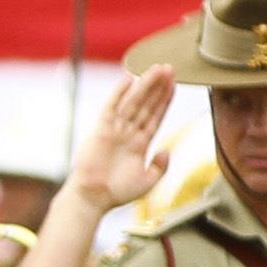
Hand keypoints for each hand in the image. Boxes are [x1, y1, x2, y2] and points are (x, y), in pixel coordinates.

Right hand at [65, 63, 174, 216]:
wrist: (93, 197)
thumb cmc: (117, 192)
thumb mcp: (147, 181)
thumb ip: (160, 167)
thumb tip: (166, 150)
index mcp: (139, 144)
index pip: (155, 116)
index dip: (165, 101)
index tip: (173, 85)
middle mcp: (128, 133)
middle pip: (147, 104)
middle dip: (158, 87)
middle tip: (170, 68)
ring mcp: (115, 129)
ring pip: (134, 102)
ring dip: (146, 85)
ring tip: (158, 69)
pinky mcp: (101, 129)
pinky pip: (112, 107)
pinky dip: (119, 93)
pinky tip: (128, 79)